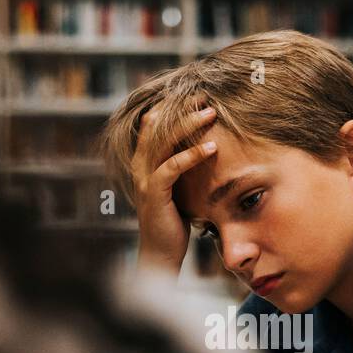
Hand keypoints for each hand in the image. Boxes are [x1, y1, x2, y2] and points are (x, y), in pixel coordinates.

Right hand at [130, 101, 217, 272]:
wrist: (161, 255)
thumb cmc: (173, 223)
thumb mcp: (179, 189)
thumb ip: (182, 169)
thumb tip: (206, 150)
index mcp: (144, 164)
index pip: (152, 125)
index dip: (170, 107)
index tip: (195, 97)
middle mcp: (140, 168)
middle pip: (158, 127)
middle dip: (181, 109)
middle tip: (205, 98)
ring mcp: (145, 181)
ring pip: (163, 143)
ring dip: (188, 125)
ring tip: (210, 114)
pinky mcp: (154, 194)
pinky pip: (171, 168)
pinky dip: (191, 156)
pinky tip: (211, 148)